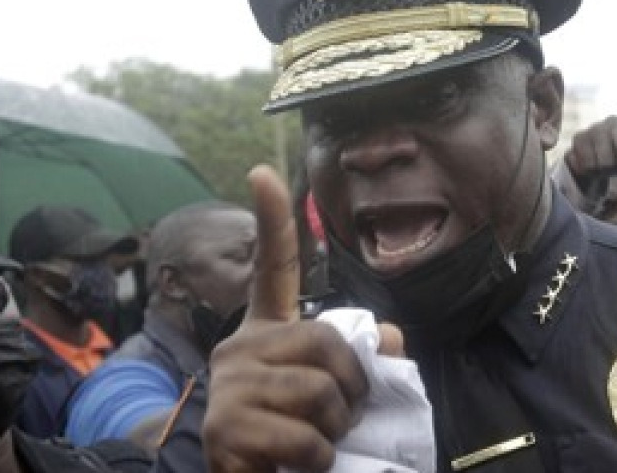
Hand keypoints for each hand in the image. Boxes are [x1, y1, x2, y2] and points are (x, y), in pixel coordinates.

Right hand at [203, 165, 401, 472]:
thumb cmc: (295, 440)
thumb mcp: (336, 397)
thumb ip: (363, 361)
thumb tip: (390, 337)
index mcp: (267, 333)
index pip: (273, 269)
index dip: (272, 222)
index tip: (263, 173)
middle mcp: (240, 348)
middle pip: (326, 342)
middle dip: (354, 386)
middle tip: (344, 417)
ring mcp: (229, 385)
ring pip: (320, 391)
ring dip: (336, 428)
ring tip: (318, 443)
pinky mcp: (226, 428)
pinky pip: (306, 438)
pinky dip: (319, 460)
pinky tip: (300, 465)